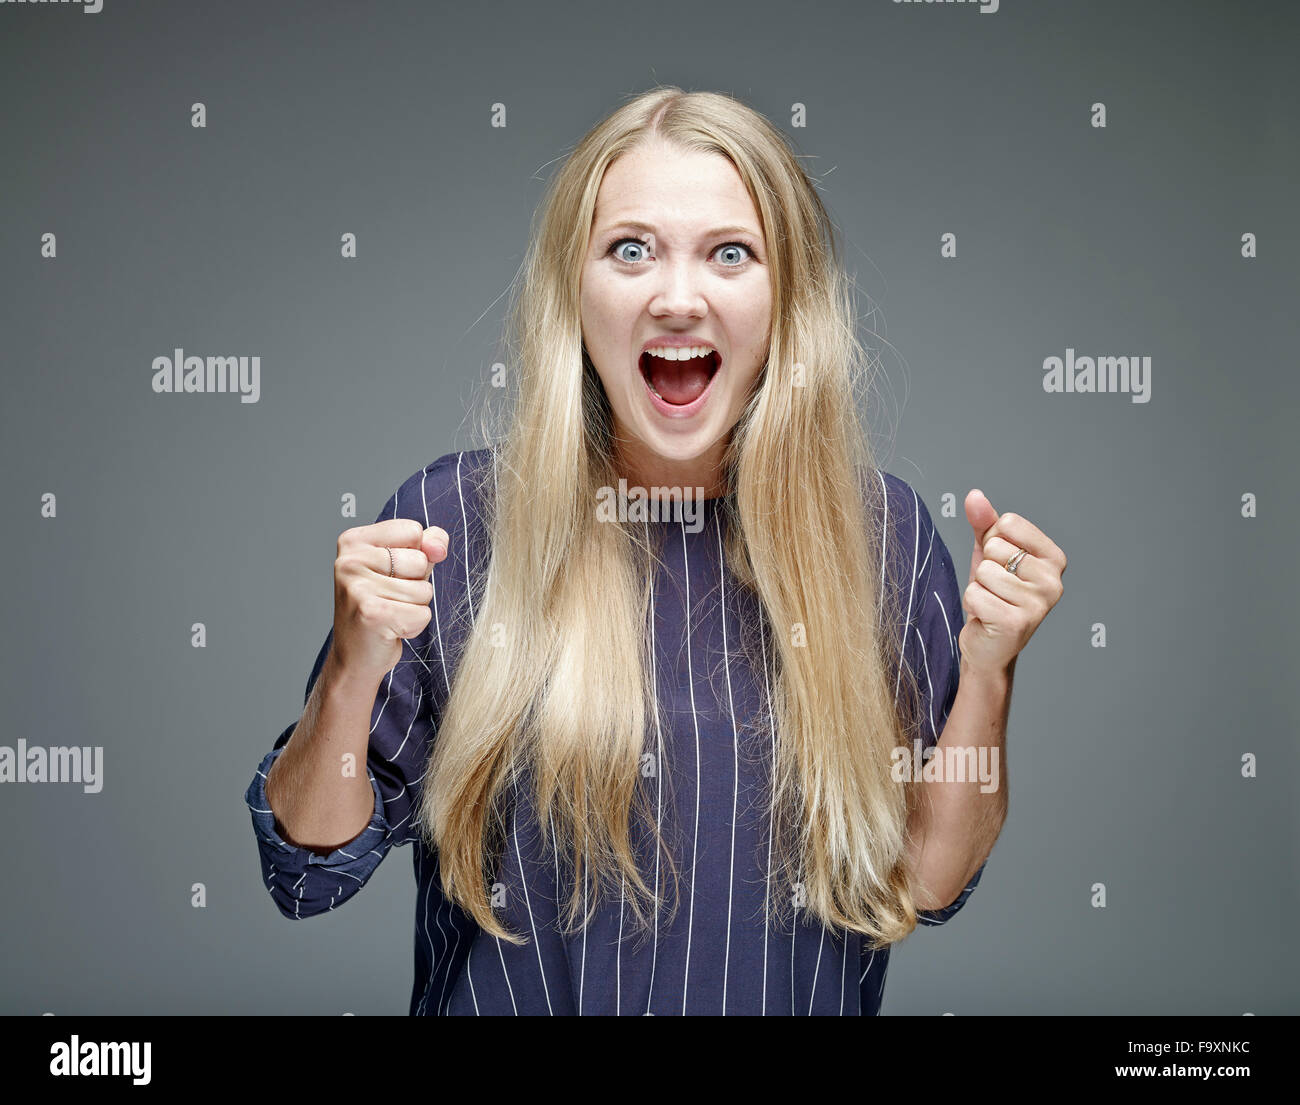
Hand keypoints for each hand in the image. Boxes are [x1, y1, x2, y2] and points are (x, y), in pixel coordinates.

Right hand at [330, 518, 448, 681]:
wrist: (356, 655)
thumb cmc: (383, 605)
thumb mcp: (404, 566)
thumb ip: (426, 544)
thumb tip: (439, 545)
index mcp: (354, 541)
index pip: (413, 530)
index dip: (415, 555)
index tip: (390, 574)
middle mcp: (350, 561)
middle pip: (421, 561)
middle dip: (416, 584)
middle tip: (389, 599)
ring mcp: (357, 588)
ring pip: (424, 590)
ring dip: (415, 607)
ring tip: (390, 613)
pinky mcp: (372, 615)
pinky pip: (422, 614)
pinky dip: (414, 626)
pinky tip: (390, 629)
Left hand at [959, 489, 1065, 676]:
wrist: (988, 644)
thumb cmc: (993, 593)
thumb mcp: (988, 552)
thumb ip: (984, 522)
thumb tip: (974, 496)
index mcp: (1054, 558)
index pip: (1008, 524)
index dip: (992, 541)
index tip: (1001, 564)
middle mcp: (1054, 581)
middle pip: (995, 548)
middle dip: (984, 567)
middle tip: (995, 588)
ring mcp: (1038, 604)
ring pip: (983, 571)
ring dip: (978, 587)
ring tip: (992, 602)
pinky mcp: (1015, 623)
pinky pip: (975, 594)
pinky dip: (972, 604)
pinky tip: (986, 616)